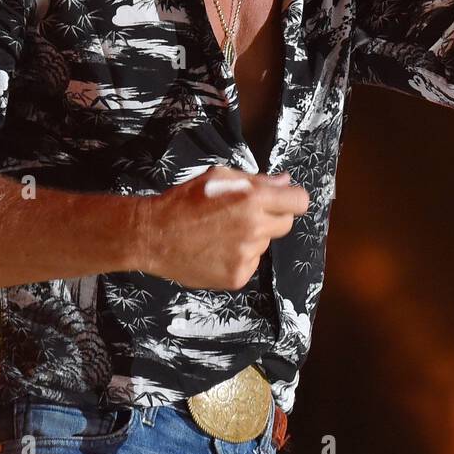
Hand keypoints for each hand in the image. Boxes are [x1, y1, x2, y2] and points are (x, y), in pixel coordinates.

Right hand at [139, 167, 309, 289]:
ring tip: (222, 233)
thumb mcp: (220, 177)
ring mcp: (247, 255)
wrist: (154, 235)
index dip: (292, 199)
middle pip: (286, 224)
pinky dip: (239, 257)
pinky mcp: (238, 276)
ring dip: (252, 238)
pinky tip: (217, 250)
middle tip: (246, 215)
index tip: (284, 200)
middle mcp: (255, 227)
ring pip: (265, 244)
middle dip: (273, 217)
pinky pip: (251, 263)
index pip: (299, 201)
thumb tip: (286, 181)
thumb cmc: (185, 200)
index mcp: (253, 199)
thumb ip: (257, 180)